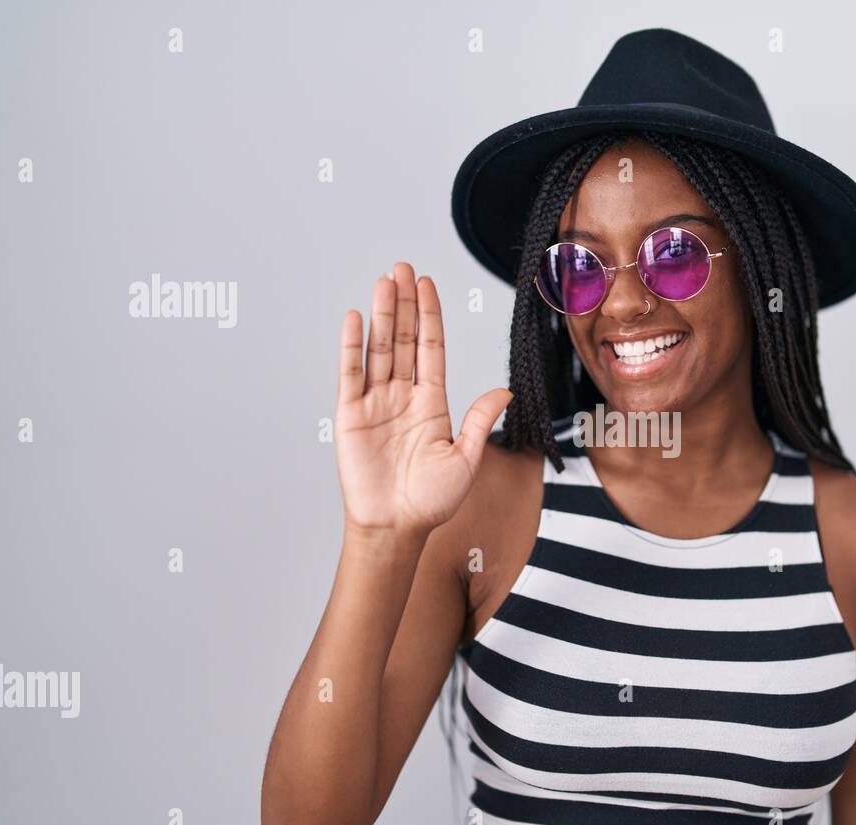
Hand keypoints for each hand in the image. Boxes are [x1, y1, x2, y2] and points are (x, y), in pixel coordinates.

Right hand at [333, 263, 511, 536]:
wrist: (396, 527)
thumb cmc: (432, 501)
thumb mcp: (466, 459)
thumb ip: (480, 421)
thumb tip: (505, 390)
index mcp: (432, 403)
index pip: (431, 348)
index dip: (430, 315)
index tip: (428, 284)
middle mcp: (403, 396)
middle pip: (404, 339)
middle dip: (405, 303)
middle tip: (403, 267)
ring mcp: (375, 403)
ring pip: (379, 349)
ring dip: (382, 315)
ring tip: (384, 281)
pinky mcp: (350, 415)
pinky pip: (351, 374)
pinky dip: (352, 346)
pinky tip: (355, 318)